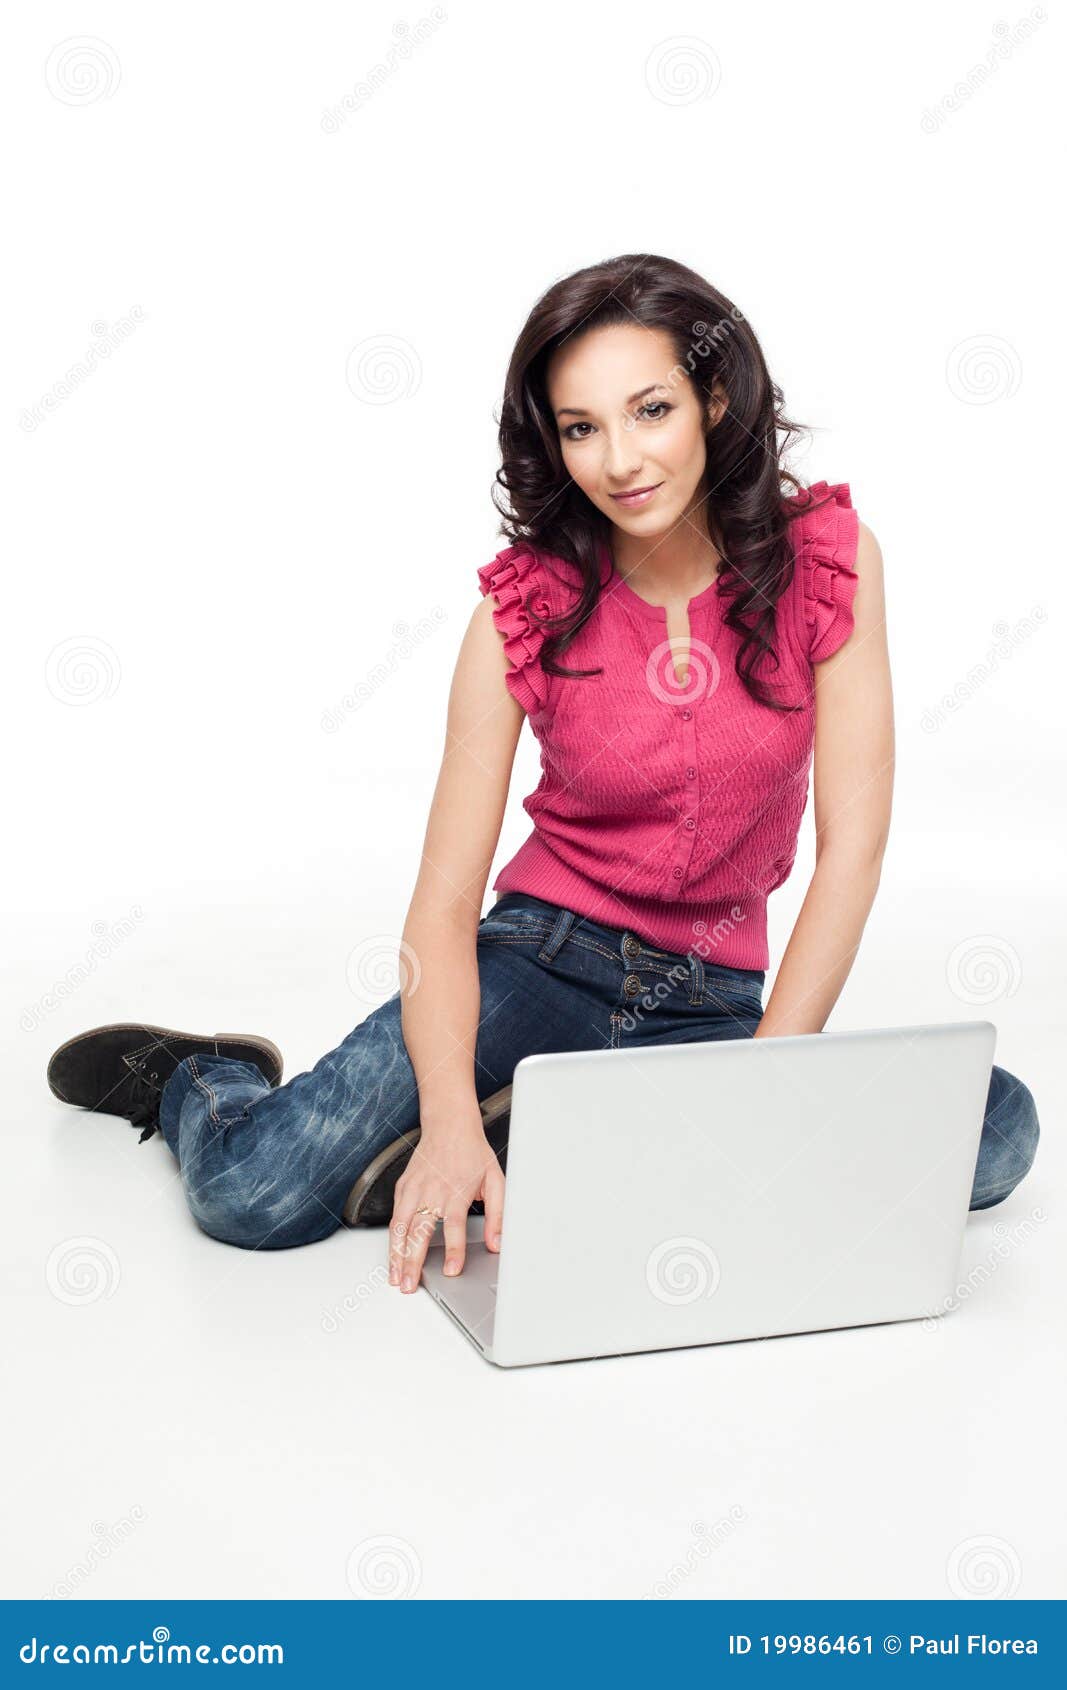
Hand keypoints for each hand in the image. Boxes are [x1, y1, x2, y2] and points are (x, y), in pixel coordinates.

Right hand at [388, 1128, 504, 1293]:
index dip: (453, 1251)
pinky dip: (391, 1238)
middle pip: (419, 1232)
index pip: (454, 1228)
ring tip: (395, 1277)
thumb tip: (497, 1243)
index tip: (451, 1270)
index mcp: (456, 1192)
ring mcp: (414, 1190)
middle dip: (412, 1262)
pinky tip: (392, 1254)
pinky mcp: (403, 1187)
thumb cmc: (473, 1153)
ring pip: (400, 1228)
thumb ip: (498, 1215)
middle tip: (410, 1285)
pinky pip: (394, 1217)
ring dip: (395, 1255)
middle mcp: (432, 1192)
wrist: (449, 1125)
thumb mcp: (495, 1181)